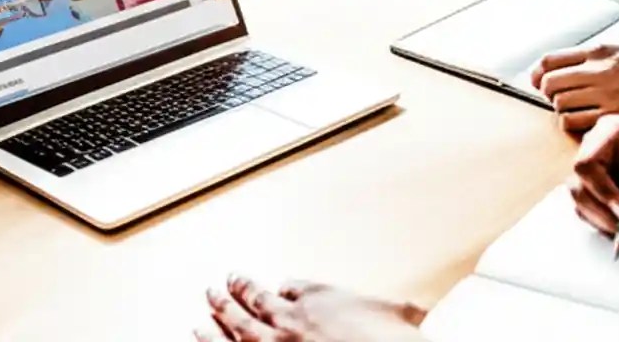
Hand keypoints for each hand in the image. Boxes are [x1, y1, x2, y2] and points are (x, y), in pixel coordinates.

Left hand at [195, 275, 427, 341]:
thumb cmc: (389, 340)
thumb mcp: (403, 316)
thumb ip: (403, 312)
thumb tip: (420, 309)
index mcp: (321, 299)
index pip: (293, 288)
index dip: (282, 287)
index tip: (276, 286)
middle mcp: (292, 317)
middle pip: (257, 301)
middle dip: (239, 291)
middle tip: (225, 283)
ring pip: (236, 324)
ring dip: (219, 311)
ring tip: (207, 303)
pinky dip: (211, 338)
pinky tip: (198, 330)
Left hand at [530, 45, 618, 132]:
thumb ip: (595, 57)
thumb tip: (567, 66)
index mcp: (599, 51)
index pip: (550, 61)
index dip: (539, 75)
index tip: (540, 83)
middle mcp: (597, 70)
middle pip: (550, 84)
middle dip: (550, 94)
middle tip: (562, 100)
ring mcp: (604, 94)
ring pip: (560, 105)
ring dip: (562, 111)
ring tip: (577, 113)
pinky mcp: (612, 115)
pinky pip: (575, 123)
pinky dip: (574, 126)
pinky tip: (586, 124)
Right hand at [568, 115, 618, 239]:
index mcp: (610, 132)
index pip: (586, 164)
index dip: (600, 190)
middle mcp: (596, 150)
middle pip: (579, 187)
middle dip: (604, 213)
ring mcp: (596, 172)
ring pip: (583, 205)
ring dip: (609, 223)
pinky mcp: (600, 192)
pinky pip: (594, 214)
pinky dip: (613, 226)